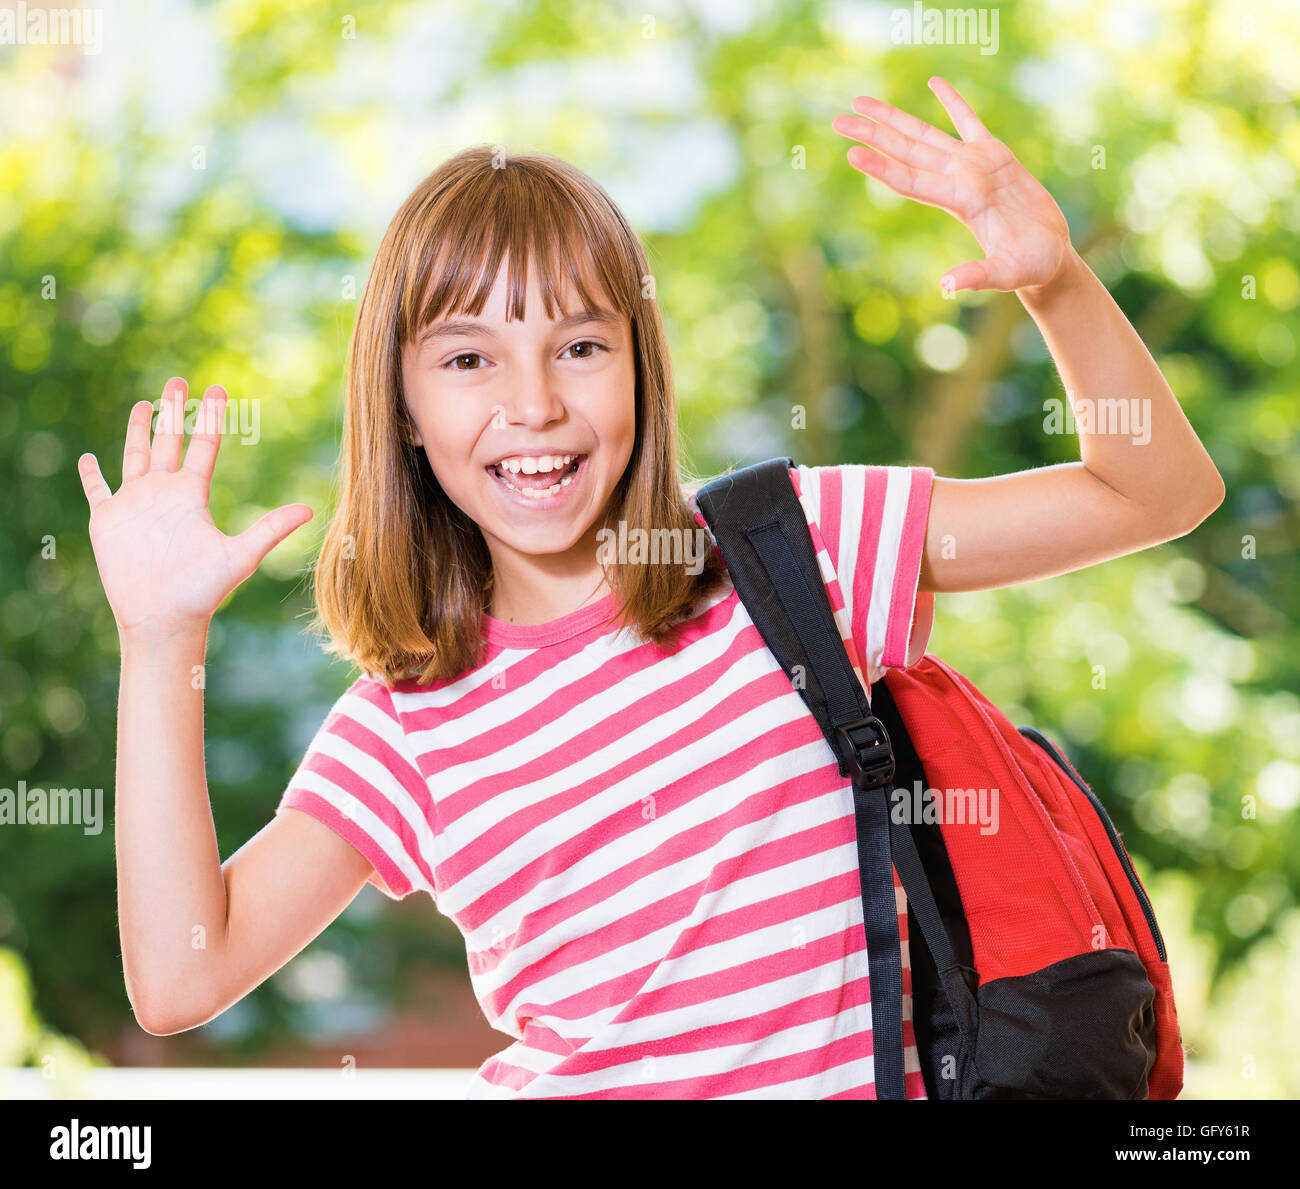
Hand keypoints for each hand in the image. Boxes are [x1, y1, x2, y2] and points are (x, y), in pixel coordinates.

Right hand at [78, 378, 312, 637]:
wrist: (164, 616)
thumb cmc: (203, 590)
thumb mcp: (240, 555)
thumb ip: (272, 529)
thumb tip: (311, 510)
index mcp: (192, 495)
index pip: (204, 447)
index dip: (211, 419)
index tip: (218, 390)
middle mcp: (164, 493)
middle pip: (169, 441)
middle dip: (173, 411)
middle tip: (178, 380)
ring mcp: (135, 505)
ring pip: (136, 456)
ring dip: (138, 431)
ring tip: (146, 404)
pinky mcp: (108, 521)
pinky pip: (98, 491)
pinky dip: (91, 475)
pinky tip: (87, 458)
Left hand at [831, 76, 1072, 294]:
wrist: (1048, 258)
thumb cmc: (1029, 267)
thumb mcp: (1005, 273)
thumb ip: (976, 277)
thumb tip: (946, 286)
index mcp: (958, 202)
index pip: (909, 181)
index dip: (881, 167)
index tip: (851, 152)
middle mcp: (957, 180)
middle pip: (906, 152)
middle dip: (873, 134)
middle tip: (839, 119)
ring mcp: (973, 166)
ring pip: (926, 133)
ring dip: (894, 118)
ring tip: (862, 103)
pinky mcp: (995, 155)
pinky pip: (968, 121)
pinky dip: (952, 101)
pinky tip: (933, 82)